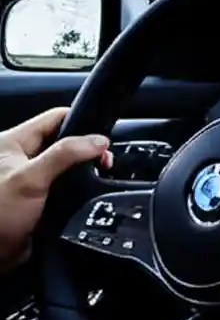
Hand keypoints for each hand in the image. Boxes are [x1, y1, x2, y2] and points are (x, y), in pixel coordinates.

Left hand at [0, 108, 111, 272]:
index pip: (55, 119)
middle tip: (104, 163)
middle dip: (88, 150)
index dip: (81, 122)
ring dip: (86, 173)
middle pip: (65, 142)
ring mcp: (33, 180)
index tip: (102, 139)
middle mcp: (23, 158)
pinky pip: (68, 189)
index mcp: (14, 142)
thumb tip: (98, 141)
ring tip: (100, 178)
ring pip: (69, 167)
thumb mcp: (31, 178)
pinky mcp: (41, 201)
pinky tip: (89, 196)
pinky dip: (81, 191)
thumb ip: (65, 155)